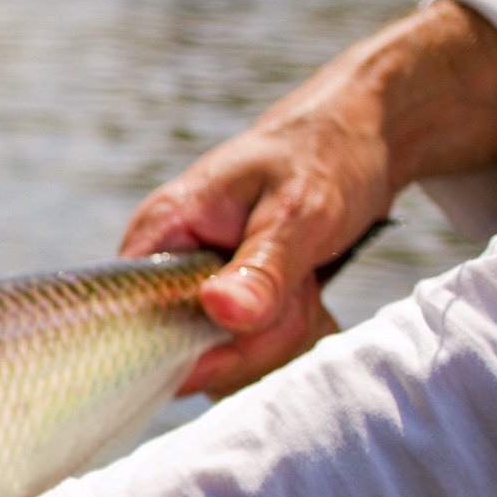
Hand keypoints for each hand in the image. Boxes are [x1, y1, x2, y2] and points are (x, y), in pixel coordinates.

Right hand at [121, 0, 496, 396]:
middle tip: (301, 290)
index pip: (134, 318)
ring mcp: (195, 288)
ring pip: (223, 358)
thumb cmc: (324, 153)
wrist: (361, 138)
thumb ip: (262, 268)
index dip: (187, 344)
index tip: (250, 327)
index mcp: (162, 231)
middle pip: (185, 351)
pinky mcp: (224, 305)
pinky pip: (245, 351)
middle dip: (256, 338)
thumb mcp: (300, 210)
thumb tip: (221, 312)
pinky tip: (306, 298)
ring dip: (280, 334)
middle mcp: (166, 264)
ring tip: (307, 285)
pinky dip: (286, 334)